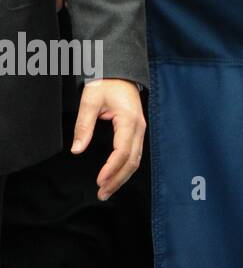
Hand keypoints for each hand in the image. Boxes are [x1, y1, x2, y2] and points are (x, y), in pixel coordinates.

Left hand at [72, 79, 144, 200]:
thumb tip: (77, 150)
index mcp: (129, 120)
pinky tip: (114, 176)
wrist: (119, 73)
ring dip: (122, 177)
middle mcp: (138, 127)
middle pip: (133, 160)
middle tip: (102, 194)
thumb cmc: (106, 84)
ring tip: (107, 190)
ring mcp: (140, 129)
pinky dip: (125, 168)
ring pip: (136, 159)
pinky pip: (134, 153)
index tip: (99, 181)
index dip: (111, 168)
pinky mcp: (136, 131)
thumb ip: (83, 126)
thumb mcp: (90, 101)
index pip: (123, 151)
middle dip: (118, 179)